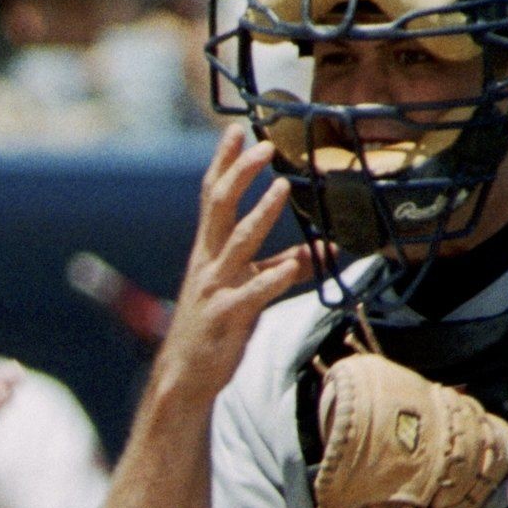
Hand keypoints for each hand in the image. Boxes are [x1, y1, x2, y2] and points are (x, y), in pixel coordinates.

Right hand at [151, 124, 315, 403]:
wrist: (185, 377)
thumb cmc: (216, 329)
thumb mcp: (249, 292)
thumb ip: (282, 269)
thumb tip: (323, 252)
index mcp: (208, 253)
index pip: (212, 198)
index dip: (223, 164)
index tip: (235, 131)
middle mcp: (208, 264)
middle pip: (219, 207)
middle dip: (240, 173)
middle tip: (264, 146)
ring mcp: (216, 289)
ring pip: (238, 243)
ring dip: (261, 214)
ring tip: (282, 188)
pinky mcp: (226, 317)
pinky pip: (253, 294)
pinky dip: (273, 278)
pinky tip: (294, 267)